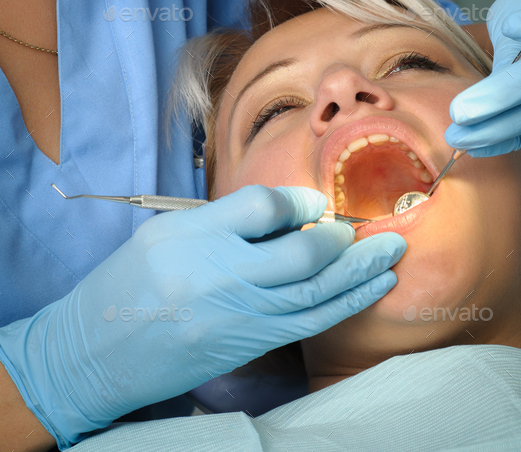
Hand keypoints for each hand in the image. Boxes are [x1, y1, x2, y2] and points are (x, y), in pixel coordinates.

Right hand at [0, 185, 404, 447]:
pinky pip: (304, 325)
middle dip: (345, 241)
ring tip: (391, 255)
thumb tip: (289, 210)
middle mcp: (218, 279)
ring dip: (359, 275)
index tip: (314, 203)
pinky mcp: (244, 347)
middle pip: (300, 256)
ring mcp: (234, 319)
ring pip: (312, 296)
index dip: (297, 200)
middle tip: (375, 228)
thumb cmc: (129, 282)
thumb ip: (226, 216)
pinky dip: (342, 306)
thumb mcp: (166, 229)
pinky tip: (367, 291)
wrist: (95, 354)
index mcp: (192, 238)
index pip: (261, 208)